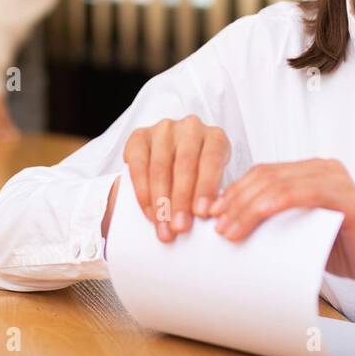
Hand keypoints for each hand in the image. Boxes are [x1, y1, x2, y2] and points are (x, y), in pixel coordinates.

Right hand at [121, 116, 230, 241]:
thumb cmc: (199, 173)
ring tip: (163, 226)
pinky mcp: (140, 137)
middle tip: (180, 227)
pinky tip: (149, 212)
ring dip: (161, 201)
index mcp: (215, 137)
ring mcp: (163, 130)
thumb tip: (212, 219)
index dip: (206, 187)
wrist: (172, 159)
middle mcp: (190, 128)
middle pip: (185, 165)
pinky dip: (143, 192)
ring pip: (160, 168)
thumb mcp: (213, 180)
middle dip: (181, 200)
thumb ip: (214, 194)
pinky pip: (139, 166)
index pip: (212, 160)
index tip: (202, 213)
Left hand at [209, 158, 354, 293]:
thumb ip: (277, 221)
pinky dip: (271, 205)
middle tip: (215, 224)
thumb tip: (230, 227)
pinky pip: (300, 194)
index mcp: (312, 171)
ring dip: (246, 206)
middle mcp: (324, 168)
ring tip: (228, 230)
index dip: (234, 190)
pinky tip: (253, 219)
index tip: (212, 213)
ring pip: (277, 184)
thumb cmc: (344, 252)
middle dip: (234, 199)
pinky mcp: (345, 198)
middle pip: (266, 175)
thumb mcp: (302, 232)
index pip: (263, 173)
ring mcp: (335, 180)